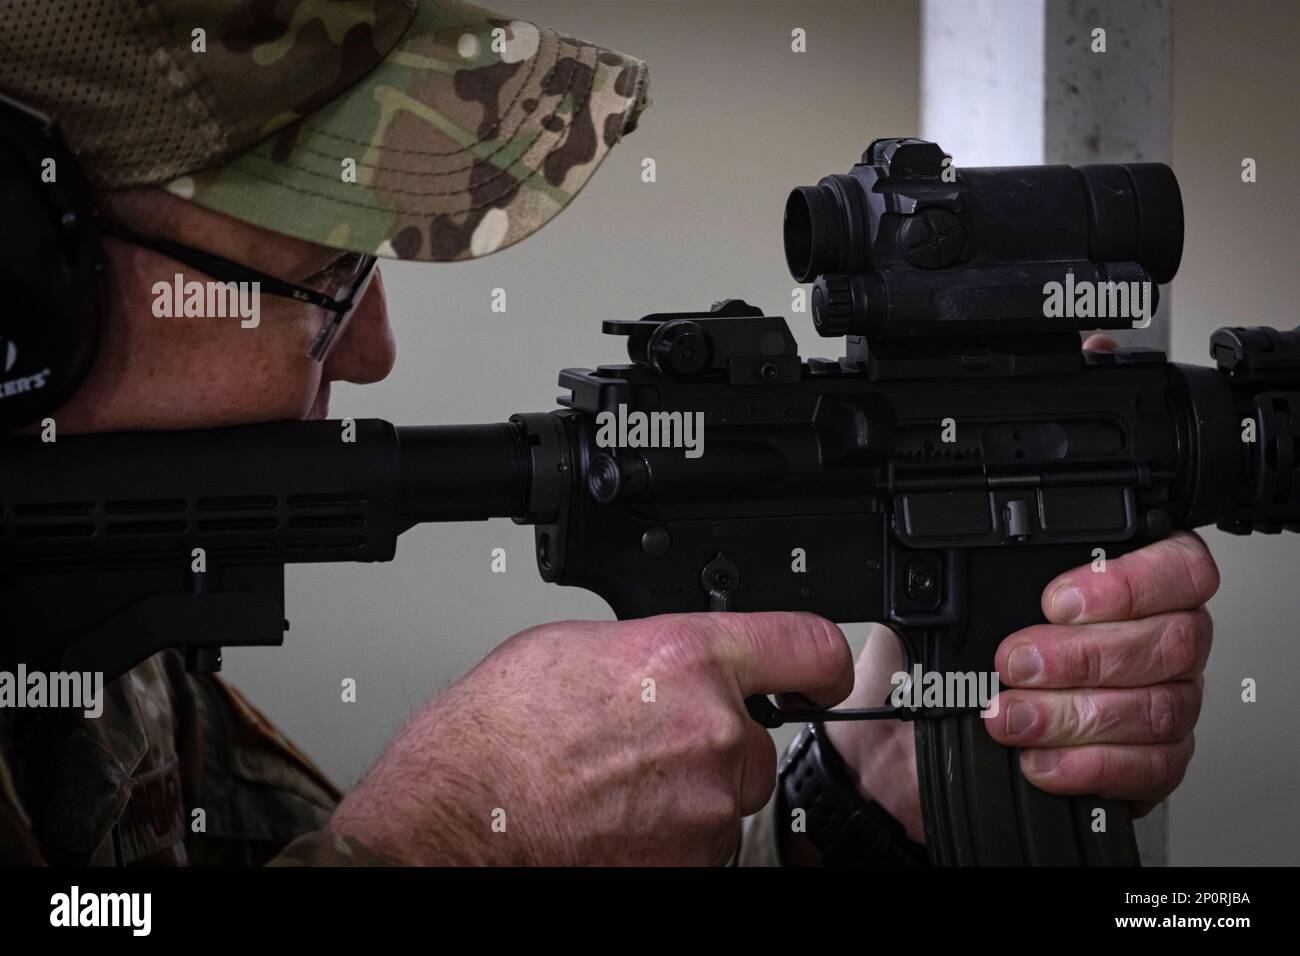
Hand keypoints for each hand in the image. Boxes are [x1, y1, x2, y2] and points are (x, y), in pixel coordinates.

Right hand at [329, 612, 851, 864]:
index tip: (821, 673)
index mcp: (685, 659)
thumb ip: (650, 649)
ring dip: (690, 796)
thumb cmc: (493, 738)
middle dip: (716, 744)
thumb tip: (675, 660)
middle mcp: (712, 731)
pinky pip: (706, 846)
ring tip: (615, 788)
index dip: (819, 661)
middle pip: (760, 738)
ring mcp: (707, 807)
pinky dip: (671, 839)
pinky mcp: (696, 865)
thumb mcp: (572, 648)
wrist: (453, 824)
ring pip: (729, 797)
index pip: (809, 646)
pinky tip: (614, 823)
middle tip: (644, 748)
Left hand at [826, 336, 1218, 844]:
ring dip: (1075, 713)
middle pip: (1175, 639)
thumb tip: (1067, 369)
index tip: (1057, 597)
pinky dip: (1090, 767)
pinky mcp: (1136, 765)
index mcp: (1120, 578)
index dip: (1130, 582)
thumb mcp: (937, 561)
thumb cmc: (934, 647)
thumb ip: (997, 476)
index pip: (1179, 566)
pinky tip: (1039, 758)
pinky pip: (1152, 770)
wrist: (900, 740)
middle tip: (1013, 659)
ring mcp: (1151, 700)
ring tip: (1008, 713)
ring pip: (1162, 706)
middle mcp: (1150, 635)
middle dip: (1086, 654)